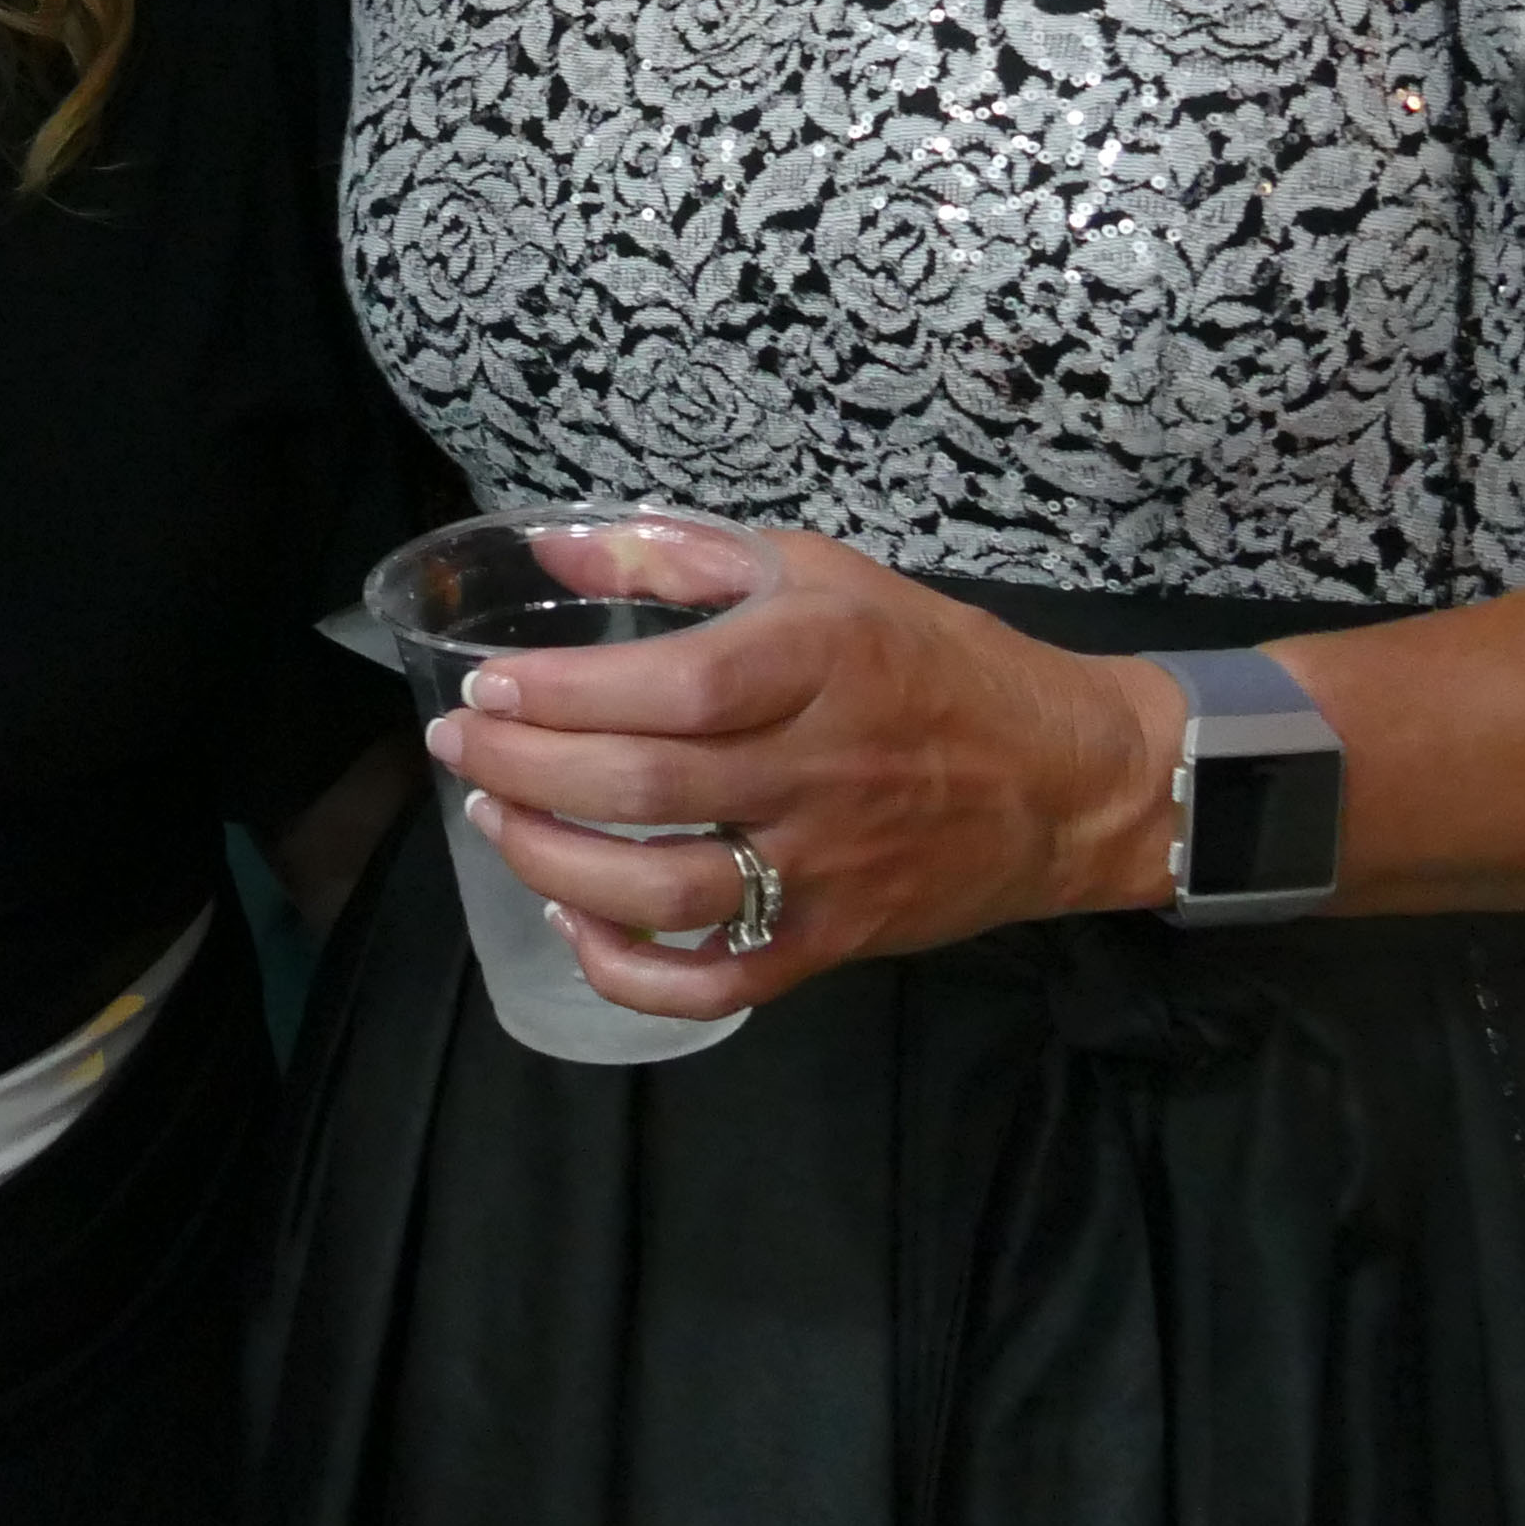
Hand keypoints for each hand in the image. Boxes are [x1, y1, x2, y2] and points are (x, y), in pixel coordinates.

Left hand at [421, 533, 1173, 1016]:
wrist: (1064, 777)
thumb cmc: (930, 659)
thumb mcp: (819, 572)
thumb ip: (683, 555)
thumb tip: (555, 544)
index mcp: (815, 662)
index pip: (671, 687)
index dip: (563, 695)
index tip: (487, 687)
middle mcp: (817, 768)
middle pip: (646, 788)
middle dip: (525, 771)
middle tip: (459, 747)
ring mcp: (826, 867)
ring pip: (668, 889)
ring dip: (556, 863)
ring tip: (494, 822)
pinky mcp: (835, 940)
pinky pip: (719, 980)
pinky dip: (634, 970)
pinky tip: (578, 925)